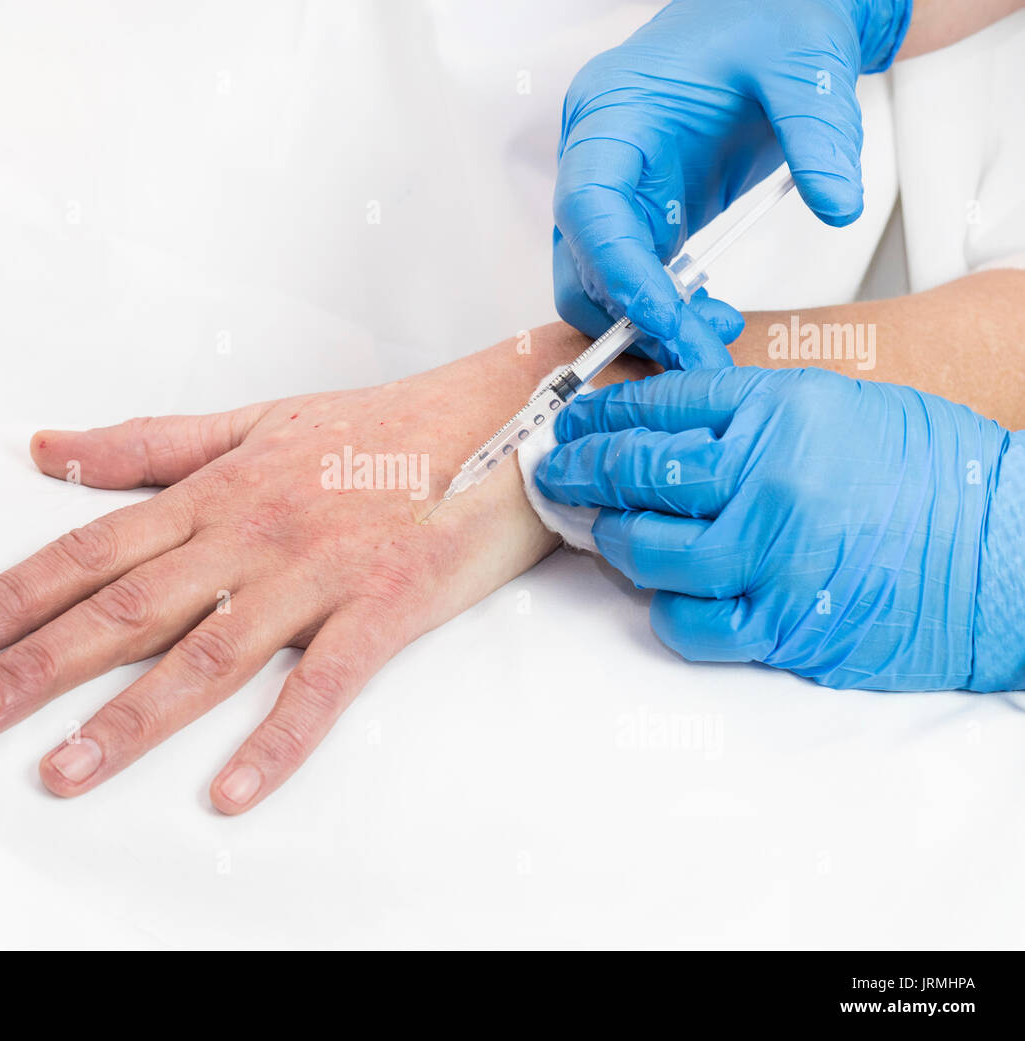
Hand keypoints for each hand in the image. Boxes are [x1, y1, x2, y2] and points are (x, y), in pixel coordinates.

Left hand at [0, 329, 585, 811]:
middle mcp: (252, 533)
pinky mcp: (384, 606)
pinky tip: (230, 792)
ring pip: (208, 654)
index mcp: (217, 490)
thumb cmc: (377, 428)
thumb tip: (48, 450)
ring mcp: (317, 572)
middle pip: (128, 606)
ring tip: (62, 771)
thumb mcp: (256, 420)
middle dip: (39, 666)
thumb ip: (150, 442)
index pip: (94, 546)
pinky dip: (278, 739)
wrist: (502, 418)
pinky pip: (323, 683)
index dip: (16, 593)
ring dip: (131, 719)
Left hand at [535, 366, 1016, 690]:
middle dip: (580, 472)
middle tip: (556, 475)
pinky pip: (690, 623)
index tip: (573, 424)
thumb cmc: (935, 476)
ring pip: (649, 552)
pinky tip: (669, 594)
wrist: (1007, 553)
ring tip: (605, 533)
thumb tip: (668, 422)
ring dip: (615, 543)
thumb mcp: (841, 405)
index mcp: (780, 410)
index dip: (601, 415)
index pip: (659, 405)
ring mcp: (772, 556)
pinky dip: (667, 610)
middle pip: (638, 473)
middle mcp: (768, 478)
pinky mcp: (784, 625)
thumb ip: (752, 412)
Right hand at [553, 0, 910, 352]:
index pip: (587, 206)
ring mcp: (620, 192)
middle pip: (580, 259)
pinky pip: (636, 280)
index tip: (662, 316)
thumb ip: (819, 131)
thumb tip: (838, 203)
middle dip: (630, 315)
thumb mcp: (801, 61)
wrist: (778, 16)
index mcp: (611, 113)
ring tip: (709, 346)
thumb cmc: (771, 19)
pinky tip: (707, 326)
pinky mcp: (649, 217)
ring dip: (646, 324)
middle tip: (695, 354)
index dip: (615, 270)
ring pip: (600, 282)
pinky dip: (663, 314)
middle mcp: (600, 159)